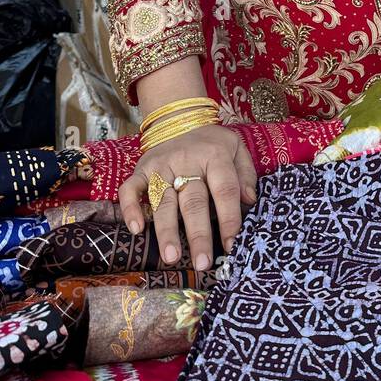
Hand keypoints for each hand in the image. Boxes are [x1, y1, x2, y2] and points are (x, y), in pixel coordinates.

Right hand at [118, 124, 256, 267]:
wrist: (179, 117)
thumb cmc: (212, 143)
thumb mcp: (237, 148)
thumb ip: (246, 173)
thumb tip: (250, 201)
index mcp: (215, 155)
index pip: (225, 190)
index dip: (229, 219)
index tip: (231, 245)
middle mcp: (187, 161)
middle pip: (194, 201)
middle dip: (198, 235)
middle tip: (202, 263)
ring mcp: (161, 165)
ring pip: (163, 201)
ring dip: (167, 230)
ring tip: (171, 257)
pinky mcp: (141, 168)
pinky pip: (131, 189)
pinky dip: (131, 208)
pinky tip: (136, 230)